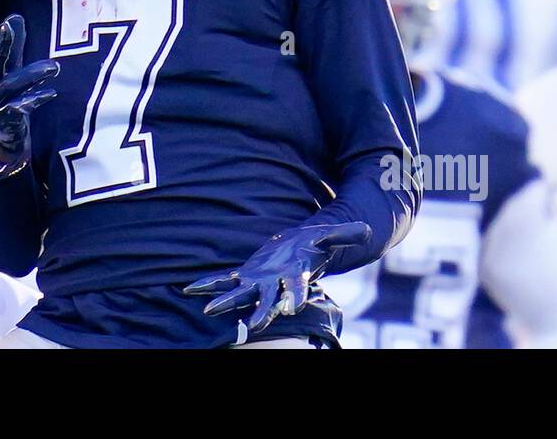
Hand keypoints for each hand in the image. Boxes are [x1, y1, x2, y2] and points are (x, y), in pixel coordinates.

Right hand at [0, 11, 57, 187]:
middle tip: (8, 25)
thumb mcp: (6, 71)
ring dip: (32, 74)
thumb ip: (12, 46)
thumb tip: (16, 16)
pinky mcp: (6, 122)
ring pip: (11, 85)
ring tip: (54, 67)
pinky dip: (36, 99)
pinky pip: (21, 108)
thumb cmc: (1, 98)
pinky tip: (51, 92)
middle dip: (0, 44)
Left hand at [184, 221, 372, 334]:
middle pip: (267, 302)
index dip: (295, 296)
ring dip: (224, 303)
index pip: (298, 289)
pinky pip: (223, 281)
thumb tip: (366, 228)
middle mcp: (275, 285)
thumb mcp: (327, 234)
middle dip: (259, 314)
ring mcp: (258, 283)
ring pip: (239, 296)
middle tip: (252, 327)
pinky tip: (190, 289)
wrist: (295, 251)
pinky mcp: (244, 276)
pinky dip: (208, 285)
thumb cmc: (313, 244)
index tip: (292, 307)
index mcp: (296, 276)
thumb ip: (344, 233)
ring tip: (208, 310)